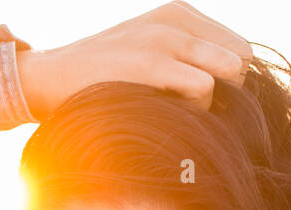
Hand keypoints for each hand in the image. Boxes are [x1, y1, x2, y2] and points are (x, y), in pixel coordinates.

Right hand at [16, 1, 252, 118]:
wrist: (48, 80)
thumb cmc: (100, 77)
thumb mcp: (146, 49)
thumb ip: (186, 55)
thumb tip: (233, 81)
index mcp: (178, 12)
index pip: (238, 47)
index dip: (228, 80)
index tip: (199, 101)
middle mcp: (175, 19)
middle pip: (241, 60)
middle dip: (228, 90)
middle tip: (193, 111)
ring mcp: (163, 38)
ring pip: (230, 72)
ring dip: (213, 101)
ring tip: (179, 113)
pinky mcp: (150, 64)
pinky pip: (204, 88)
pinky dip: (195, 111)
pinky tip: (165, 116)